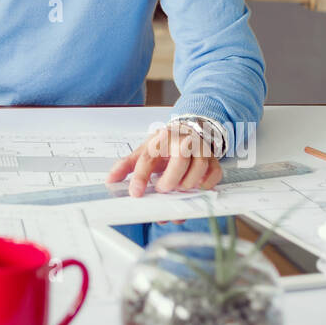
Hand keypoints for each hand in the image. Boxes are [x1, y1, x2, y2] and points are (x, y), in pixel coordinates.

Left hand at [105, 122, 222, 221]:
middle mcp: (181, 142)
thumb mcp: (143, 151)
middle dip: (171, 180)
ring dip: (188, 184)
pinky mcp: (213, 159)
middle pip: (179, 159)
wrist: (187, 131)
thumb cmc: (164, 145)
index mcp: (160, 140)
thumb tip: (110, 180)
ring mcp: (200, 149)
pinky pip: (214, 173)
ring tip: (178, 191)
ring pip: (199, 167)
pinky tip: (197, 188)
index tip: (135, 193)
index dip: (140, 177)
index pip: (148, 158)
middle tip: (163, 190)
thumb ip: (126, 166)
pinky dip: (206, 184)